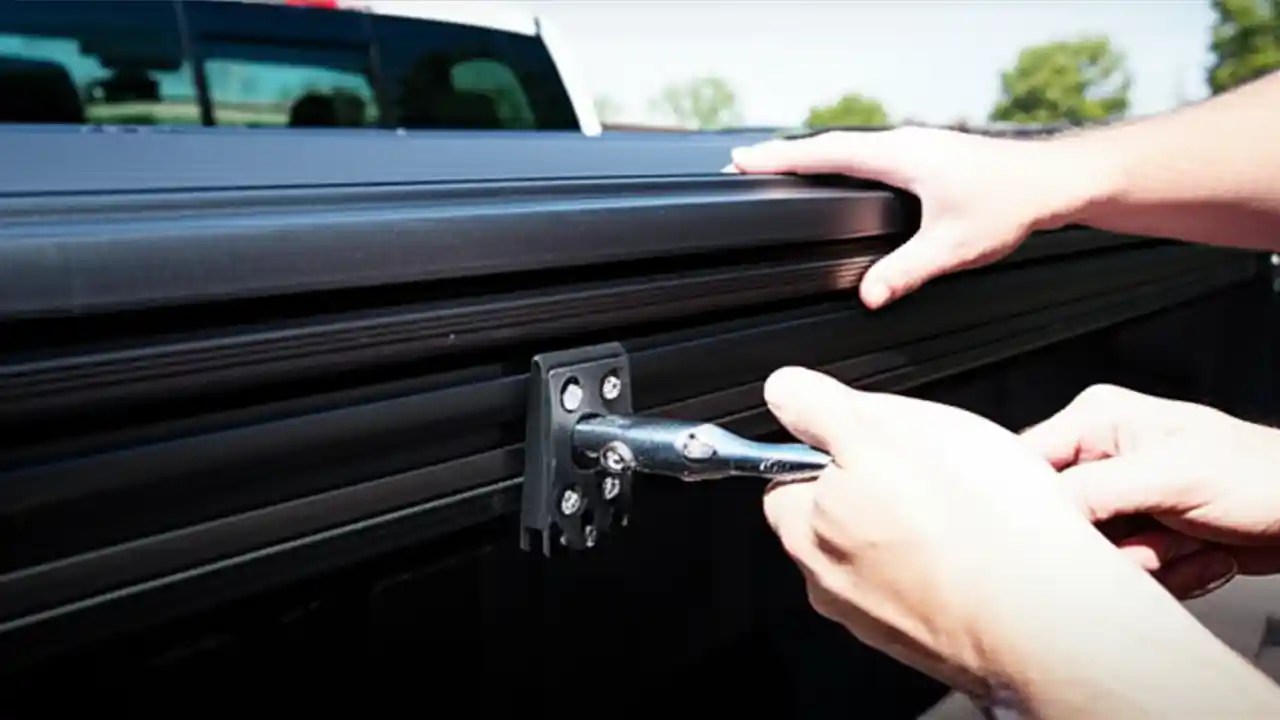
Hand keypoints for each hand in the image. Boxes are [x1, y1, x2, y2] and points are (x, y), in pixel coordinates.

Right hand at [729, 127, 1095, 308]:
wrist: (1056, 180)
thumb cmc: (1011, 202)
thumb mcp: (953, 247)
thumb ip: (906, 272)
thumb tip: (869, 296)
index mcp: (899, 156)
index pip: (824, 154)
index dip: (780, 160)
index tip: (743, 162)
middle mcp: (904, 143)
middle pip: (829, 145)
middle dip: (786, 156)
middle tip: (747, 165)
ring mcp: (917, 145)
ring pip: (851, 147)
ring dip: (814, 157)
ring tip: (783, 170)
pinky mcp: (929, 155)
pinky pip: (870, 154)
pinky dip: (842, 162)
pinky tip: (842, 177)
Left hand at [759, 366, 1129, 697]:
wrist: (1049, 616)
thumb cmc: (972, 521)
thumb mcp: (881, 426)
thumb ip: (817, 406)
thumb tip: (782, 391)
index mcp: (806, 528)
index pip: (785, 479)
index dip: (828, 450)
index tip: (869, 439)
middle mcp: (831, 584)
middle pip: (836, 518)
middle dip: (879, 491)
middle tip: (932, 471)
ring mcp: (881, 621)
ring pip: (888, 555)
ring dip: (919, 532)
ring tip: (971, 511)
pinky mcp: (932, 644)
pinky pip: (931, 591)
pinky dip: (952, 569)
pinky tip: (988, 553)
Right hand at [1021, 384, 1279, 598]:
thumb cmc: (1263, 476)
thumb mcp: (1171, 475)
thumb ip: (1095, 489)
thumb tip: (1041, 512)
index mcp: (1097, 420)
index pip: (1027, 461)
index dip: (1033, 503)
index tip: (1061, 531)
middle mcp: (1102, 455)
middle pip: (1060, 518)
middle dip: (1110, 543)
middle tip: (1156, 540)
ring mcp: (1121, 498)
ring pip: (1093, 553)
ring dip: (1146, 563)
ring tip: (1187, 542)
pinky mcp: (1141, 532)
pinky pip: (1124, 570)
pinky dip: (1166, 575)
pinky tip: (1199, 553)